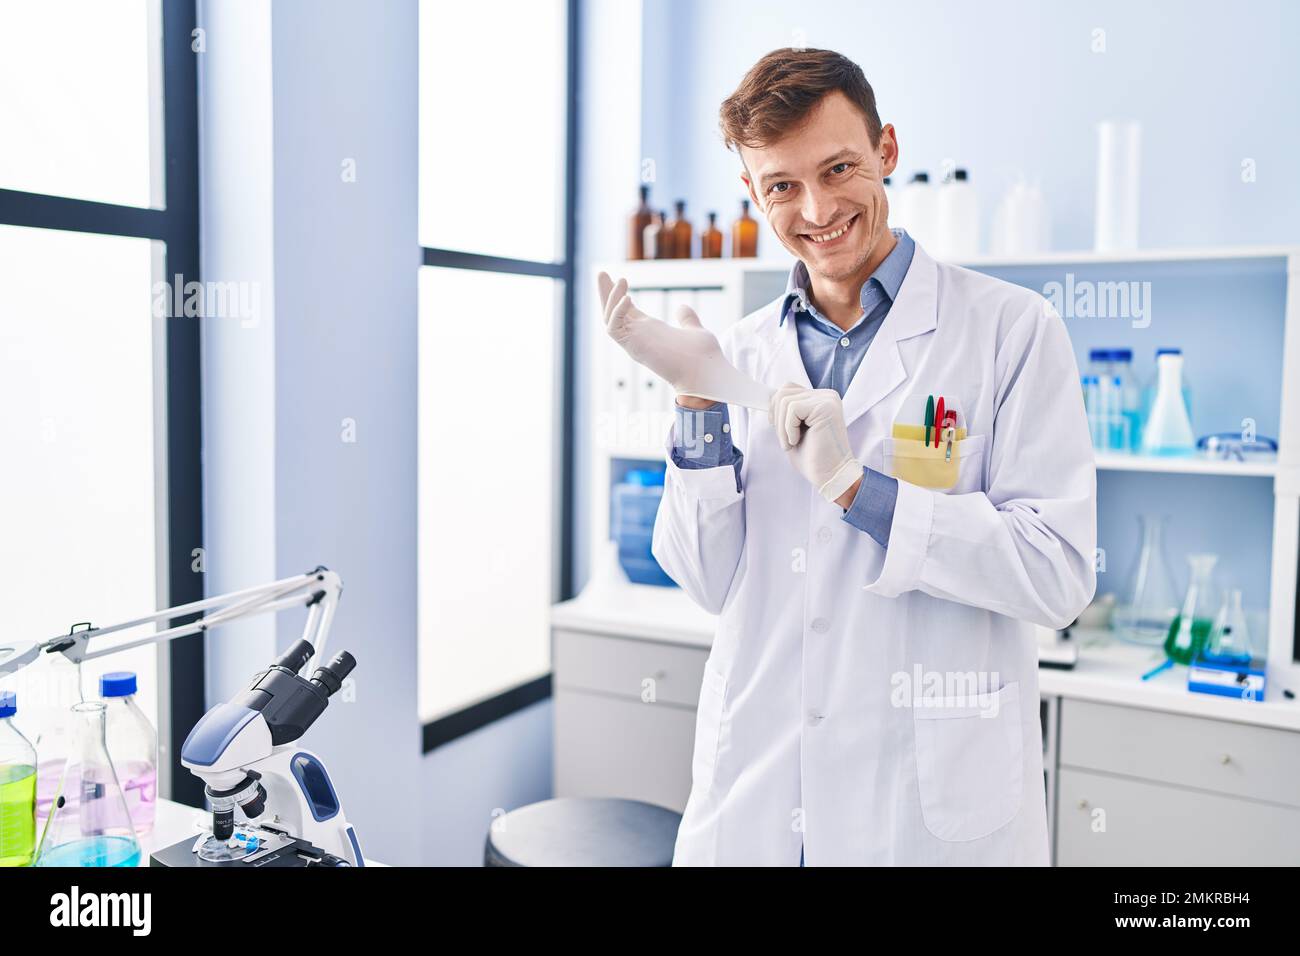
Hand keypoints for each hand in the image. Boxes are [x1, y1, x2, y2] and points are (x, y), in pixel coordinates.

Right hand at [598, 272, 773, 409]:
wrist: (708, 373)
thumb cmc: (704, 358)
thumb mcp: (694, 330)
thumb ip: (686, 319)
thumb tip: (682, 307)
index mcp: (650, 333)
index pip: (628, 313)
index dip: (621, 296)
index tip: (620, 280)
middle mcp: (638, 338)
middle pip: (612, 313)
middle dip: (606, 293)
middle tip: (602, 272)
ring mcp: (634, 343)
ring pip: (608, 319)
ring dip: (610, 298)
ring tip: (622, 279)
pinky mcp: (633, 348)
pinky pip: (613, 329)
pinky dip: (616, 313)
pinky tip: (627, 298)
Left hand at [769, 384, 863, 503]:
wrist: (830, 475)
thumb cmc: (813, 457)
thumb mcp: (793, 429)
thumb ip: (786, 412)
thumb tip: (768, 399)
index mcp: (820, 400)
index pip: (788, 389)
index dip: (776, 407)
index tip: (776, 426)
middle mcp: (826, 396)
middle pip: (784, 392)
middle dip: (777, 418)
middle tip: (786, 439)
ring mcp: (827, 400)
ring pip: (785, 400)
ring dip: (782, 427)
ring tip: (792, 443)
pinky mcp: (825, 407)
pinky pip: (792, 409)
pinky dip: (788, 428)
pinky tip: (797, 441)